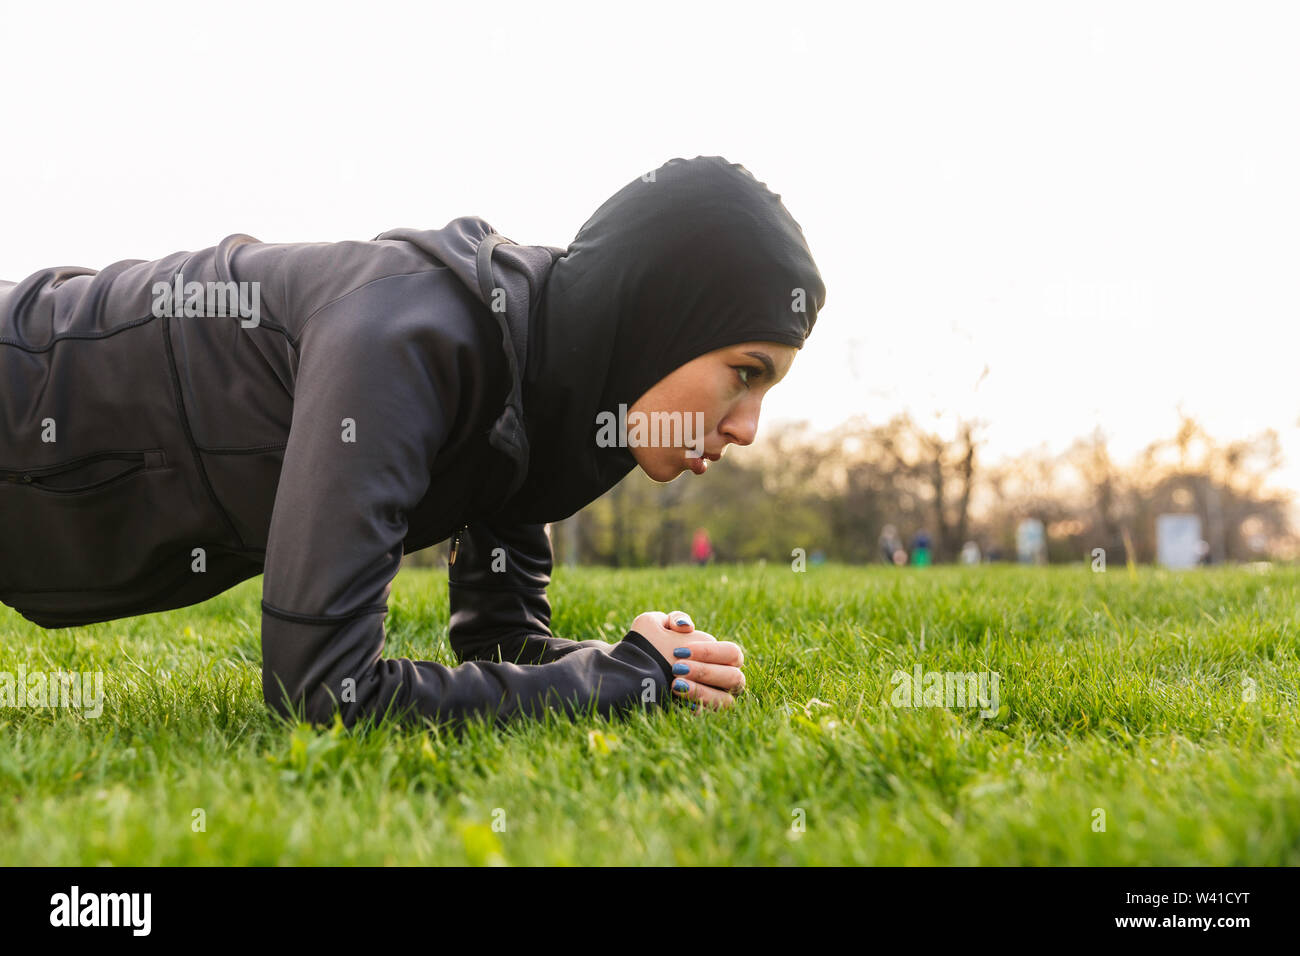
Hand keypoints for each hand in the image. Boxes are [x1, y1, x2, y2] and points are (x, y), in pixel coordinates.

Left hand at [629, 610, 745, 711]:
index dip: (710, 652)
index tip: (680, 652)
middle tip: (677, 669)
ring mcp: (712, 699)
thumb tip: (687, 627)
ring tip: (675, 685)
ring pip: (726, 701)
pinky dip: (696, 708)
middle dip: (706, 672)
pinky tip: (678, 702)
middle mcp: (719, 678)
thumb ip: (675, 619)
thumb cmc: (642, 648)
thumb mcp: (651, 625)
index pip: (732, 654)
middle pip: (734, 677)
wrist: (625, 675)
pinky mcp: (700, 714)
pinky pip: (710, 717)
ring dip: (702, 692)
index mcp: (716, 655)